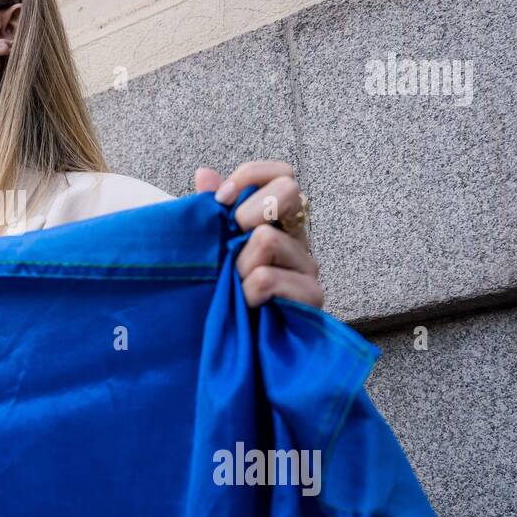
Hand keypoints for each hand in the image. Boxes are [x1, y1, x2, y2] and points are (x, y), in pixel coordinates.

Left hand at [194, 162, 322, 308]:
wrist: (239, 342)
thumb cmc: (225, 289)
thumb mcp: (213, 246)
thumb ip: (211, 211)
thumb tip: (205, 174)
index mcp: (277, 220)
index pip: (281, 174)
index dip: (251, 176)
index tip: (221, 200)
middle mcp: (298, 236)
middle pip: (288, 190)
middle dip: (247, 213)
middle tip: (231, 244)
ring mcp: (307, 265)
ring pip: (267, 239)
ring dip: (238, 264)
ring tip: (236, 285)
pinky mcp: (311, 296)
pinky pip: (267, 279)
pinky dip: (245, 291)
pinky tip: (246, 302)